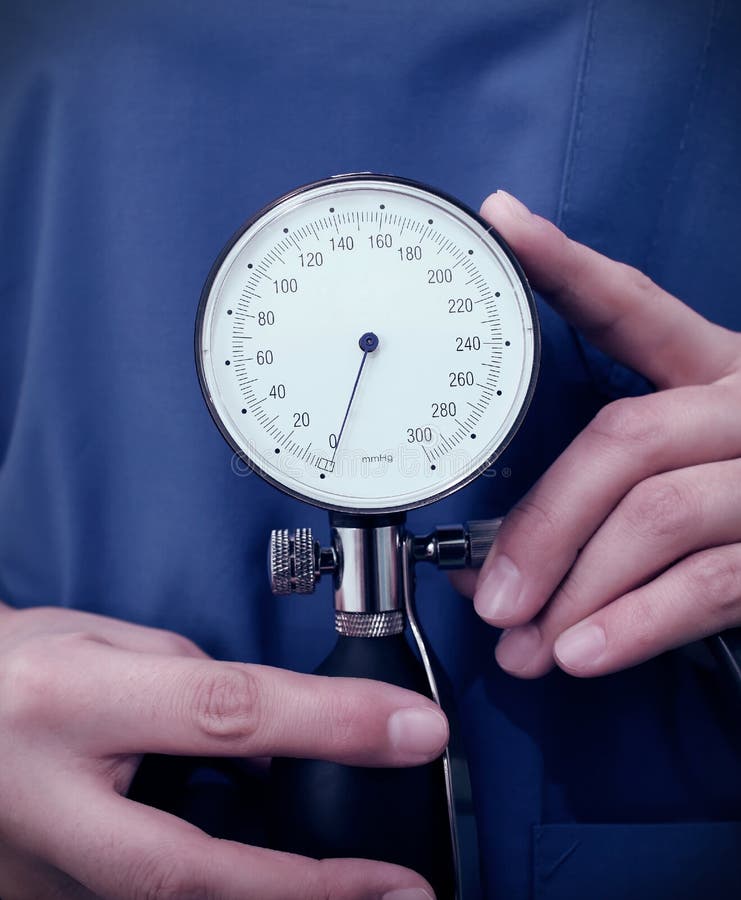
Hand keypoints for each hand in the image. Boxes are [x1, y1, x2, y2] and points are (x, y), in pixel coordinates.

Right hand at [0, 602, 443, 897]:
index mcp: (71, 701)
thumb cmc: (18, 667)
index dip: (328, 724)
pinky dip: (222, 899)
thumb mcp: (108, 640)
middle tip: (405, 890)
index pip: (225, 712)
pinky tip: (277, 886)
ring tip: (364, 897)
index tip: (411, 728)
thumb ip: (198, 686)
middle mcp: (53, 803)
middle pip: (196, 867)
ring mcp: (42, 873)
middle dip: (312, 887)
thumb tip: (277, 733)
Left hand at [460, 190, 740, 678]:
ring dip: (576, 589)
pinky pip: (707, 583)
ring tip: (524, 649)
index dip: (566, 267)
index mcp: (718, 370)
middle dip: (543, 525)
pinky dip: (635, 625)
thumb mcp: (679, 480)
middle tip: (490, 597)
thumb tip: (486, 564)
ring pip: (657, 515)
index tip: (502, 222)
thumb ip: (592, 506)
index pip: (633, 308)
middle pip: (623, 440)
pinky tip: (583, 652)